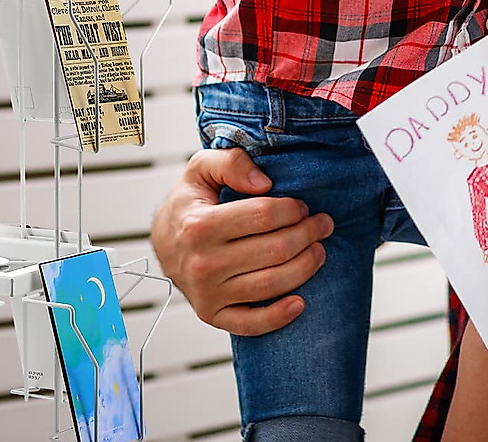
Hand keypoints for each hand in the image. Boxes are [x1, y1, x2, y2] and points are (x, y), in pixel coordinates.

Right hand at [150, 148, 332, 334]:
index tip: (303, 205)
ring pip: (271, 284)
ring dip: (305, 267)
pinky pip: (251, 324)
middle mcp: (203, 263)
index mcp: (200, 226)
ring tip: (319, 250)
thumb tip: (265, 182)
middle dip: (307, 234)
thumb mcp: (201, 169)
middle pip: (274, 250)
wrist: (164, 240)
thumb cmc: (189, 202)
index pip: (263, 216)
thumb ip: (231, 163)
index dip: (292, 209)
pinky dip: (279, 317)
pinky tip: (300, 302)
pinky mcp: (212, 315)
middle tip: (323, 224)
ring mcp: (208, 294)